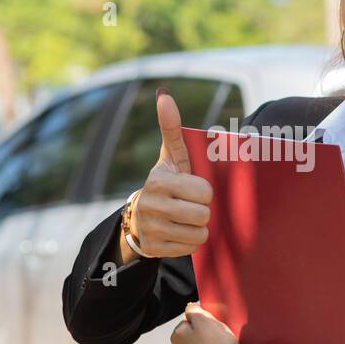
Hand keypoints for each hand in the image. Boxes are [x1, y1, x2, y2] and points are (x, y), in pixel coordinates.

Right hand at [127, 90, 213, 258]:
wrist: (140, 219)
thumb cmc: (166, 183)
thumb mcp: (170, 158)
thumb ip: (171, 128)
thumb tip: (164, 94)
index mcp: (158, 180)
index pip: (204, 191)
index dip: (205, 191)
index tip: (193, 189)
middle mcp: (151, 205)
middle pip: (203, 214)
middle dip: (203, 211)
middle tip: (190, 207)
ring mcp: (151, 229)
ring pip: (199, 233)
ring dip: (198, 228)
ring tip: (184, 220)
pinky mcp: (154, 249)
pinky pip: (191, 248)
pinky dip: (190, 242)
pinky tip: (178, 233)